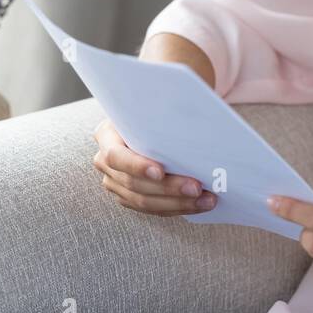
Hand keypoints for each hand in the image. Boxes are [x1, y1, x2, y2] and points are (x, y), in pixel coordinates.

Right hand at [92, 117, 216, 215]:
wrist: (147, 120)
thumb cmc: (151, 108)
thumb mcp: (151, 103)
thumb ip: (161, 107)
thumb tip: (192, 109)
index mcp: (106, 135)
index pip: (116, 156)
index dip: (137, 166)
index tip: (160, 172)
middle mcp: (105, 161)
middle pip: (134, 183)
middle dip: (168, 188)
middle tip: (197, 187)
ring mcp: (116, 182)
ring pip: (144, 201)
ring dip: (178, 203)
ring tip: (207, 199)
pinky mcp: (129, 197)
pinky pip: (153, 208)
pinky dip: (178, 207)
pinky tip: (200, 203)